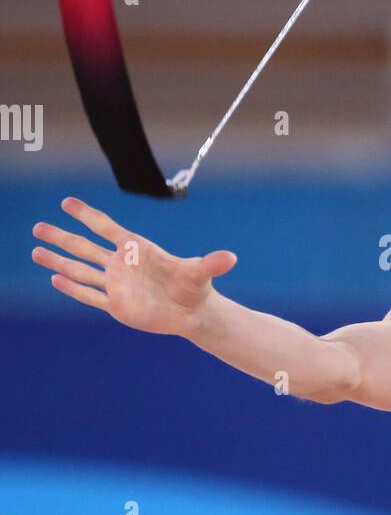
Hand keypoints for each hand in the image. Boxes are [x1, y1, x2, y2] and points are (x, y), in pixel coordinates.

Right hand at [31, 197, 236, 337]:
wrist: (192, 312)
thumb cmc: (196, 288)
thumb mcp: (202, 274)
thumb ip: (212, 263)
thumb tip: (232, 258)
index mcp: (137, 249)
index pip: (106, 228)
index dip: (87, 215)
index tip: (67, 202)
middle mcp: (122, 264)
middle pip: (84, 247)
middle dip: (61, 237)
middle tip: (37, 227)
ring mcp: (116, 284)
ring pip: (81, 270)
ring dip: (58, 261)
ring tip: (35, 251)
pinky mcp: (116, 305)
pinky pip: (89, 295)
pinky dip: (73, 288)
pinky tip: (55, 278)